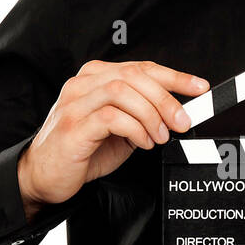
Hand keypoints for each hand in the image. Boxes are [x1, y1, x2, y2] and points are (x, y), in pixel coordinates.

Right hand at [17, 59, 209, 211]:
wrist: (44, 176)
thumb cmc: (83, 151)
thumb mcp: (120, 128)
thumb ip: (142, 115)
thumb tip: (178, 112)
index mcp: (95, 78)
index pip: (141, 68)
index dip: (175, 76)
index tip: (200, 87)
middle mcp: (83, 84)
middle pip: (134, 75)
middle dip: (165, 98)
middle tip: (181, 122)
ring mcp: (75, 103)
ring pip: (122, 90)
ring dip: (150, 114)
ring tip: (159, 136)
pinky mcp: (72, 126)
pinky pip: (110, 117)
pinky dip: (134, 128)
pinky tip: (142, 142)